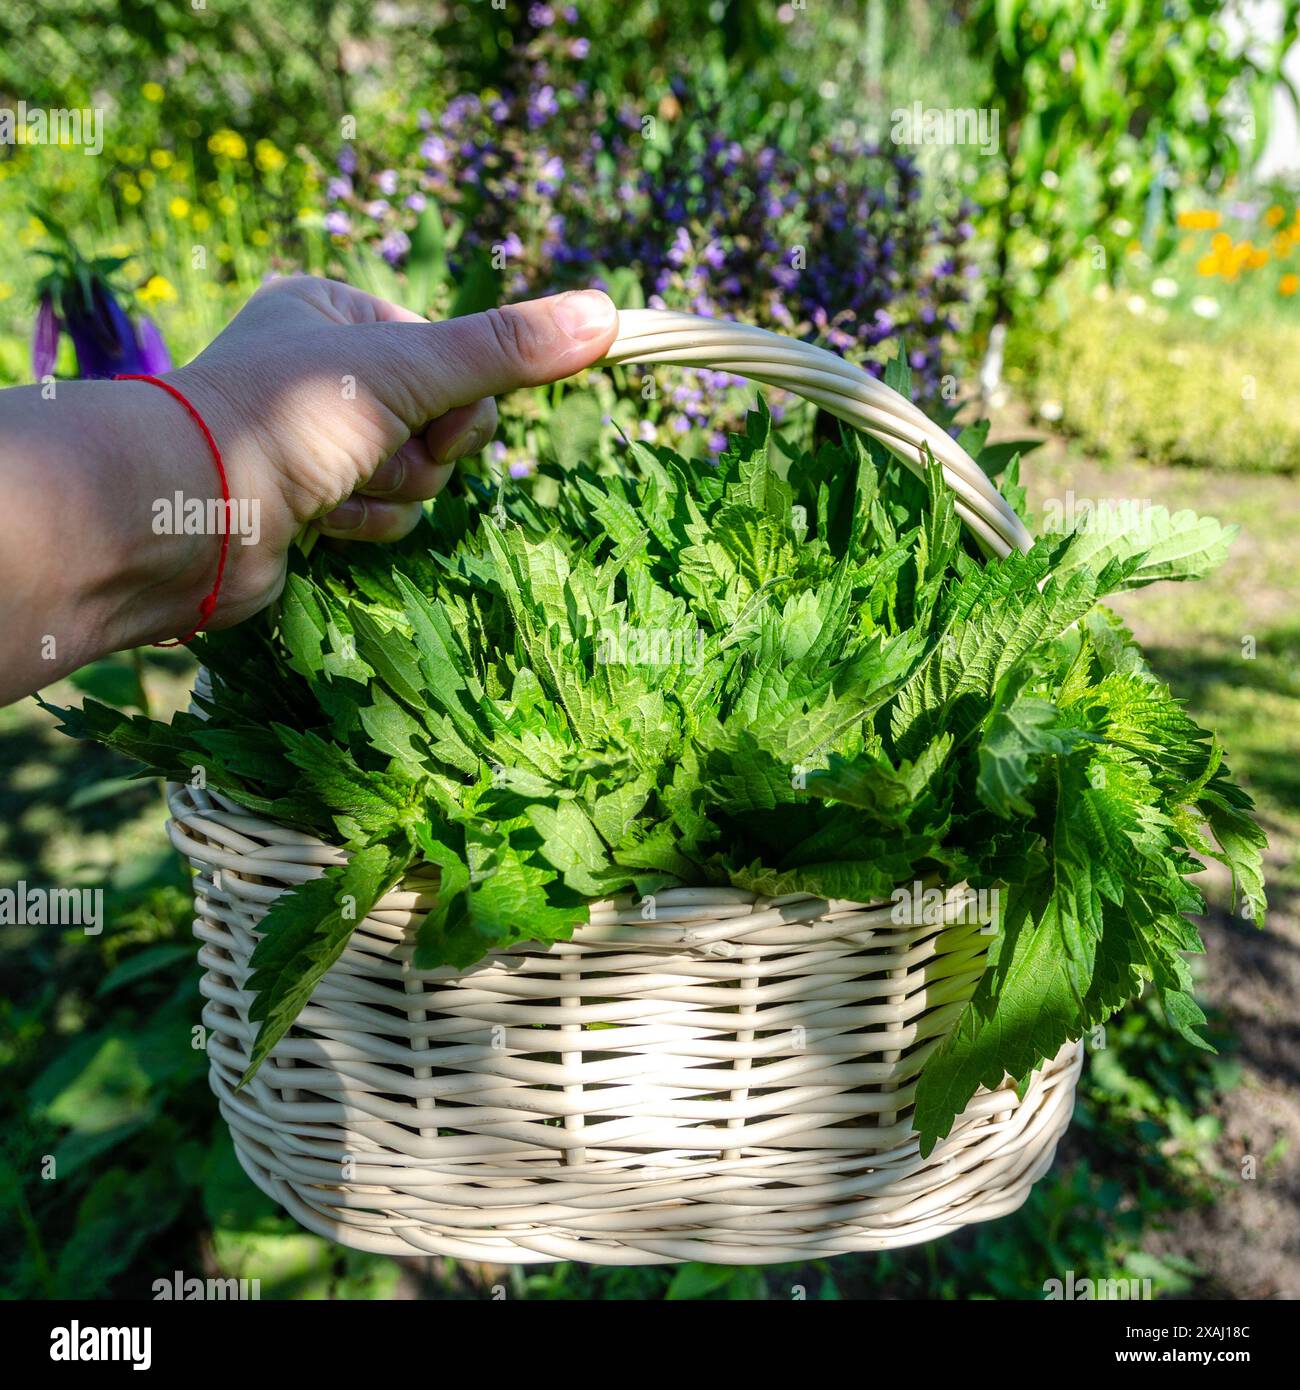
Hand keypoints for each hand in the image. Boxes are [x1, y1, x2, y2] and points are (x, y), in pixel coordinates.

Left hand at [173, 275, 618, 625]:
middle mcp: (319, 370)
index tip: (446, 414)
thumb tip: (607, 312)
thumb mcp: (409, 369)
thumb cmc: (289, 416)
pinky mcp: (307, 503)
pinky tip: (325, 522)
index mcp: (331, 312)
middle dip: (424, 449)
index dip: (459, 392)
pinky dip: (367, 523)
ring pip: (415, 471)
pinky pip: (381, 512)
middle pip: (437, 415)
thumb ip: (506, 349)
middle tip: (386, 451)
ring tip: (343, 488)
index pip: (445, 351)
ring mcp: (311, 440)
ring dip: (396, 490)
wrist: (188, 516)